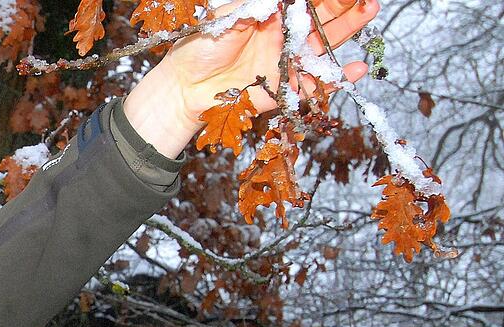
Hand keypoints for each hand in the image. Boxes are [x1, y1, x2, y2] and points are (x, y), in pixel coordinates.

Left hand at [123, 0, 381, 157]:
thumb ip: (253, 10)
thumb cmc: (199, 48)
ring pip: (325, 44)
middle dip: (345, 4)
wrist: (185, 88)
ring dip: (348, 28)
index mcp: (271, 15)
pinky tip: (357, 69)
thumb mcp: (225, 20)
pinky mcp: (285, 89)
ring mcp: (287, 61)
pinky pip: (315, 84)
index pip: (305, 1)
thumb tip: (279, 2)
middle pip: (322, 17)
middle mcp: (283, 36)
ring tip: (369, 11)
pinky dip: (337, 79)